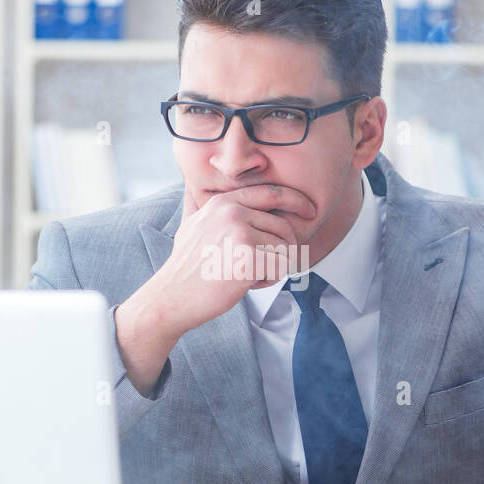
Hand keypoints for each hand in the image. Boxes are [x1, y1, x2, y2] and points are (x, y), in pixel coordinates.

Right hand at [146, 183, 316, 337]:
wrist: (172, 297)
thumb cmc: (184, 267)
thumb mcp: (189, 225)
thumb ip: (196, 204)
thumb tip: (190, 186)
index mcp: (223, 202)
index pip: (270, 193)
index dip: (296, 200)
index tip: (311, 211)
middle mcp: (233, 213)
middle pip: (283, 227)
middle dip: (278, 251)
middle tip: (254, 267)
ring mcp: (240, 234)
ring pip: (284, 250)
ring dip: (272, 268)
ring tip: (245, 275)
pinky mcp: (248, 258)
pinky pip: (280, 269)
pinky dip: (267, 281)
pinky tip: (245, 284)